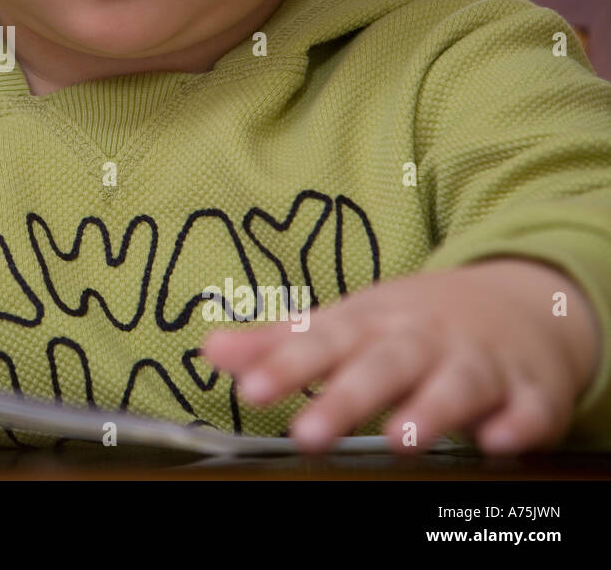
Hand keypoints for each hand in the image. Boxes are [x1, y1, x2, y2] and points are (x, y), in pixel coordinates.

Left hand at [200, 258, 600, 454]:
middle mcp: (422, 339)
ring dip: (431, 408)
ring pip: (455, 382)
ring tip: (400, 438)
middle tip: (309, 433)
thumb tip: (212, 350)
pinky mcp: (530, 390)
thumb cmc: (414, 322)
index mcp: (372, 323)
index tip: (251, 387)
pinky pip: (528, 408)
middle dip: (347, 397)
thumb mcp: (347, 323)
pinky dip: (517, 424)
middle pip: (383, 364)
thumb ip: (280, 343)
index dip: (286, 364)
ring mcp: (479, 361)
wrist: (522, 300)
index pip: (324, 341)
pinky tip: (497, 441)